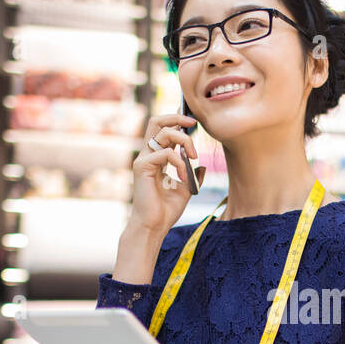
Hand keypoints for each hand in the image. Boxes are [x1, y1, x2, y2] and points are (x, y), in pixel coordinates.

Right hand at [128, 113, 206, 235]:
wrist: (154, 226)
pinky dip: (180, 162)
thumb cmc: (166, 211)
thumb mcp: (186, 189)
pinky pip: (165, 153)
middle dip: (177, 116)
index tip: (194, 122)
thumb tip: (202, 165)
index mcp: (157, 158)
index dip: (177, 120)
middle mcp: (148, 155)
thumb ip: (192, 175)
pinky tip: (185, 177)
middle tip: (194, 123)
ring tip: (194, 156)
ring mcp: (143, 160)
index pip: (164, 129)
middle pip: (157, 121)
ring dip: (184, 140)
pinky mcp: (142, 167)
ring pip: (163, 131)